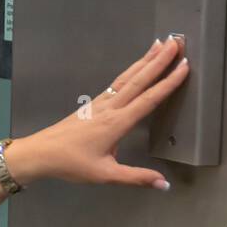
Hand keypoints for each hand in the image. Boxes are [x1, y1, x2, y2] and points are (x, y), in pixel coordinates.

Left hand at [4, 38, 188, 189]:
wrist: (41, 153)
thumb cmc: (71, 163)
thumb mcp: (105, 175)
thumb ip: (136, 178)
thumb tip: (164, 184)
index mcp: (116, 123)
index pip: (148, 99)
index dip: (168, 82)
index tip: (185, 66)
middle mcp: (110, 108)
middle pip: (139, 80)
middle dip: (159, 60)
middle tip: (177, 42)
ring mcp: (100, 103)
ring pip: (127, 78)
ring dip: (144, 60)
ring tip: (160, 44)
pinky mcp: (92, 104)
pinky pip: (116, 83)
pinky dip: (130, 71)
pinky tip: (135, 68)